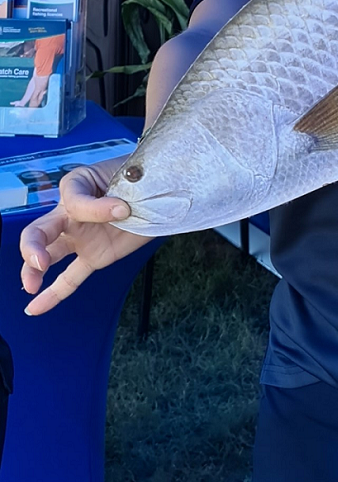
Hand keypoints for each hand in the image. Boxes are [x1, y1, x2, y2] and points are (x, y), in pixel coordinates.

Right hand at [20, 155, 146, 315]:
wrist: (163, 187)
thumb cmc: (141, 173)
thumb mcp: (126, 174)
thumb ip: (117, 193)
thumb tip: (118, 210)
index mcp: (76, 185)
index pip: (73, 200)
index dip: (96, 207)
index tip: (124, 207)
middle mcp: (71, 213)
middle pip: (39, 230)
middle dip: (32, 246)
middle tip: (41, 260)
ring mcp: (81, 237)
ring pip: (48, 254)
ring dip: (34, 270)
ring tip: (31, 284)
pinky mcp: (94, 256)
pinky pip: (71, 277)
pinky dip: (54, 294)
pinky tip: (35, 308)